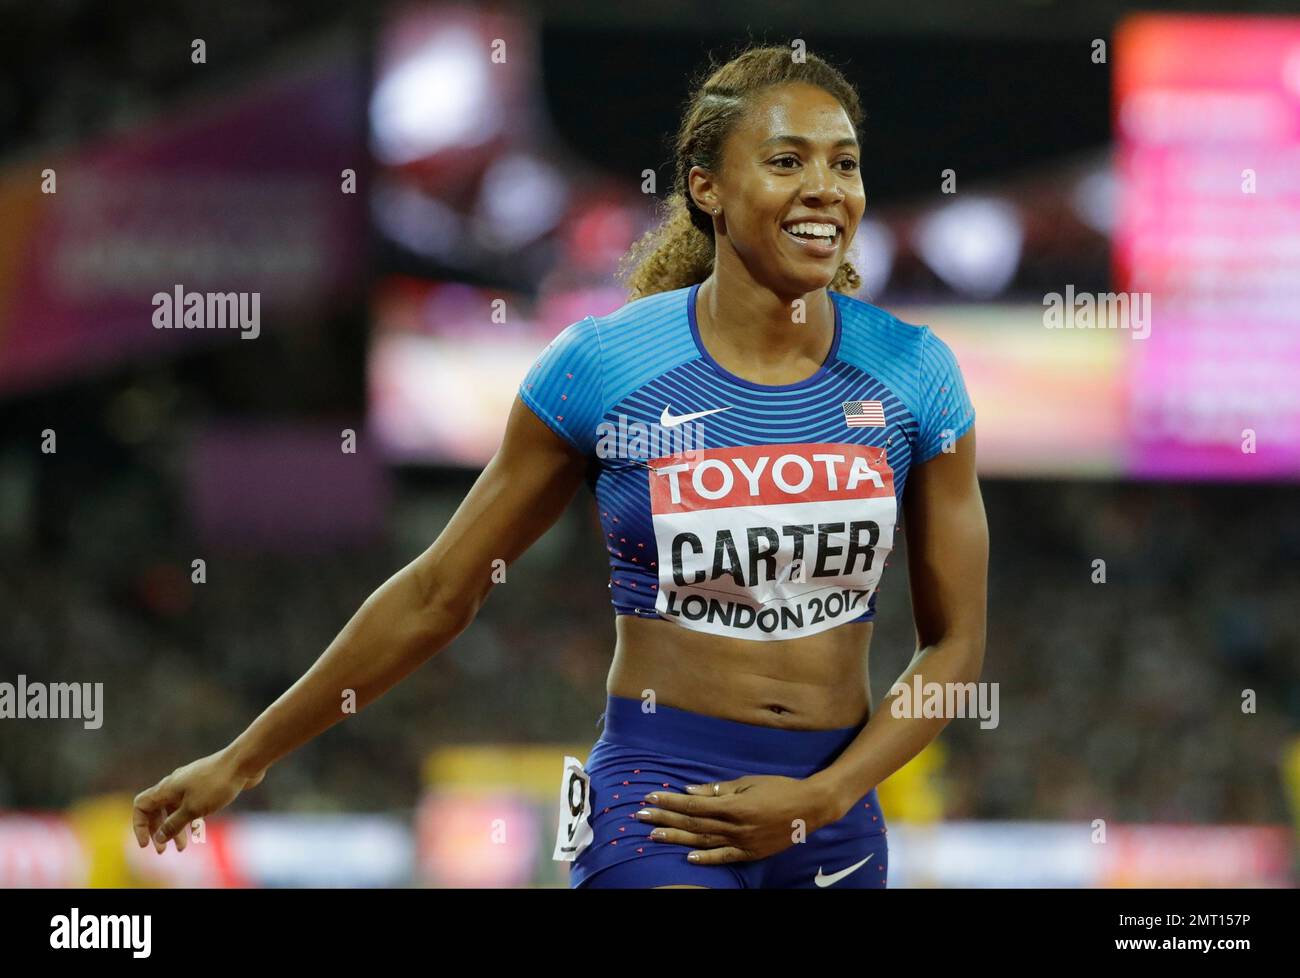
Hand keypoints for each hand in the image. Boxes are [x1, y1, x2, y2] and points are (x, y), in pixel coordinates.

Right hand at [132, 749, 264, 852]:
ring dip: (175, 828)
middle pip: (156, 810)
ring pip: (175, 809)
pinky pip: (190, 804)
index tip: (146, 844)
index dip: (140, 825)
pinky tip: (197, 831)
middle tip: (162, 851)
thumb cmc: (216, 784)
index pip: (141, 805)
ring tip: (181, 848)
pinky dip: (189, 819)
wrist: (244, 762)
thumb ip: (173, 824)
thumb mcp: (193, 809)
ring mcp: (190, 784)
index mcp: (166, 788)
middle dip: (158, 831)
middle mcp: (175, 785)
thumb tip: (158, 837)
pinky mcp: (204, 786)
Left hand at [635, 774, 840, 864]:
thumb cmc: (779, 788)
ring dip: (677, 837)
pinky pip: (724, 857)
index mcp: (733, 805)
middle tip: (641, 815)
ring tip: (654, 834)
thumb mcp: (749, 782)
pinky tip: (688, 858)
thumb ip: (719, 789)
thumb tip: (691, 790)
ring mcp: (742, 842)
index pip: (693, 804)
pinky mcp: (751, 853)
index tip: (651, 796)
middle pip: (692, 823)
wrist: (810, 808)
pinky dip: (706, 859)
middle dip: (665, 818)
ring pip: (702, 841)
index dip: (670, 800)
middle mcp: (734, 826)